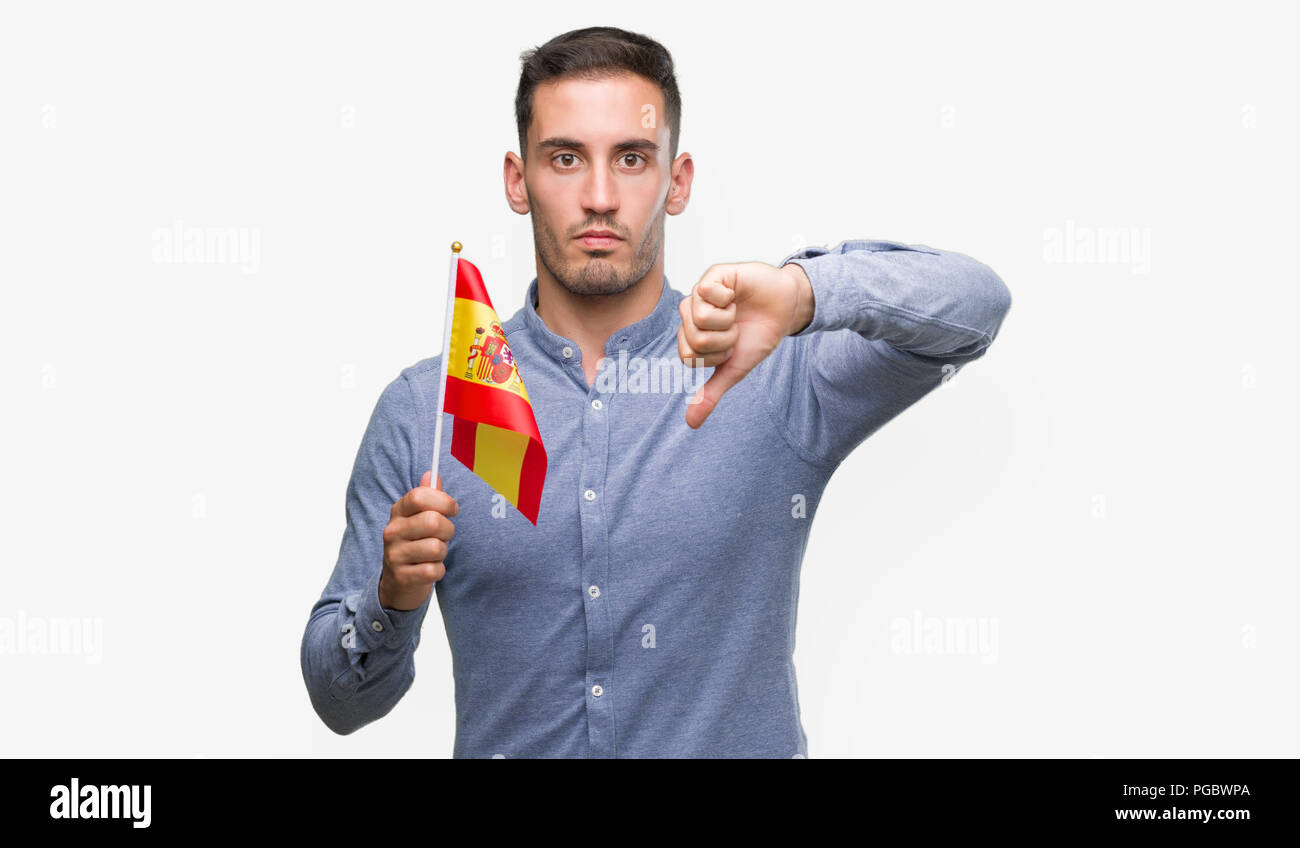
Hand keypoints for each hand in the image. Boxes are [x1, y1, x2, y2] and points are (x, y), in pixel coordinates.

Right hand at [379, 470, 458, 609]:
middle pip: (432, 521)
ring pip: (436, 547)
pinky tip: (429, 569)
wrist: (397, 582)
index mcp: (398, 512)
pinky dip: (438, 570)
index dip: (443, 501)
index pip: (420, 496)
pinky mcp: (401, 576)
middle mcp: (392, 531)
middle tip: (445, 536)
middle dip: (448, 530)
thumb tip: (432, 473)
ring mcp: (394, 555)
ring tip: (434, 554)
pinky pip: (434, 570)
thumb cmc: (415, 544)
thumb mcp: (418, 519)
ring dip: (443, 552)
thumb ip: (428, 497)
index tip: (453, 509)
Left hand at [677, 261, 812, 428]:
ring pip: (698, 318)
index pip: (689, 357)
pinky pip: (705, 292)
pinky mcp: (712, 276)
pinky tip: (734, 296)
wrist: (786, 309)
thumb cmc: (759, 335)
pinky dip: (726, 299)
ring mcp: (699, 295)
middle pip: (694, 340)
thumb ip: (711, 394)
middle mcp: (690, 315)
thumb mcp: (735, 369)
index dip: (715, 357)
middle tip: (736, 330)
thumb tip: (691, 423)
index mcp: (691, 336)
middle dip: (724, 341)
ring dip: (727, 321)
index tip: (730, 349)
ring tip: (736, 313)